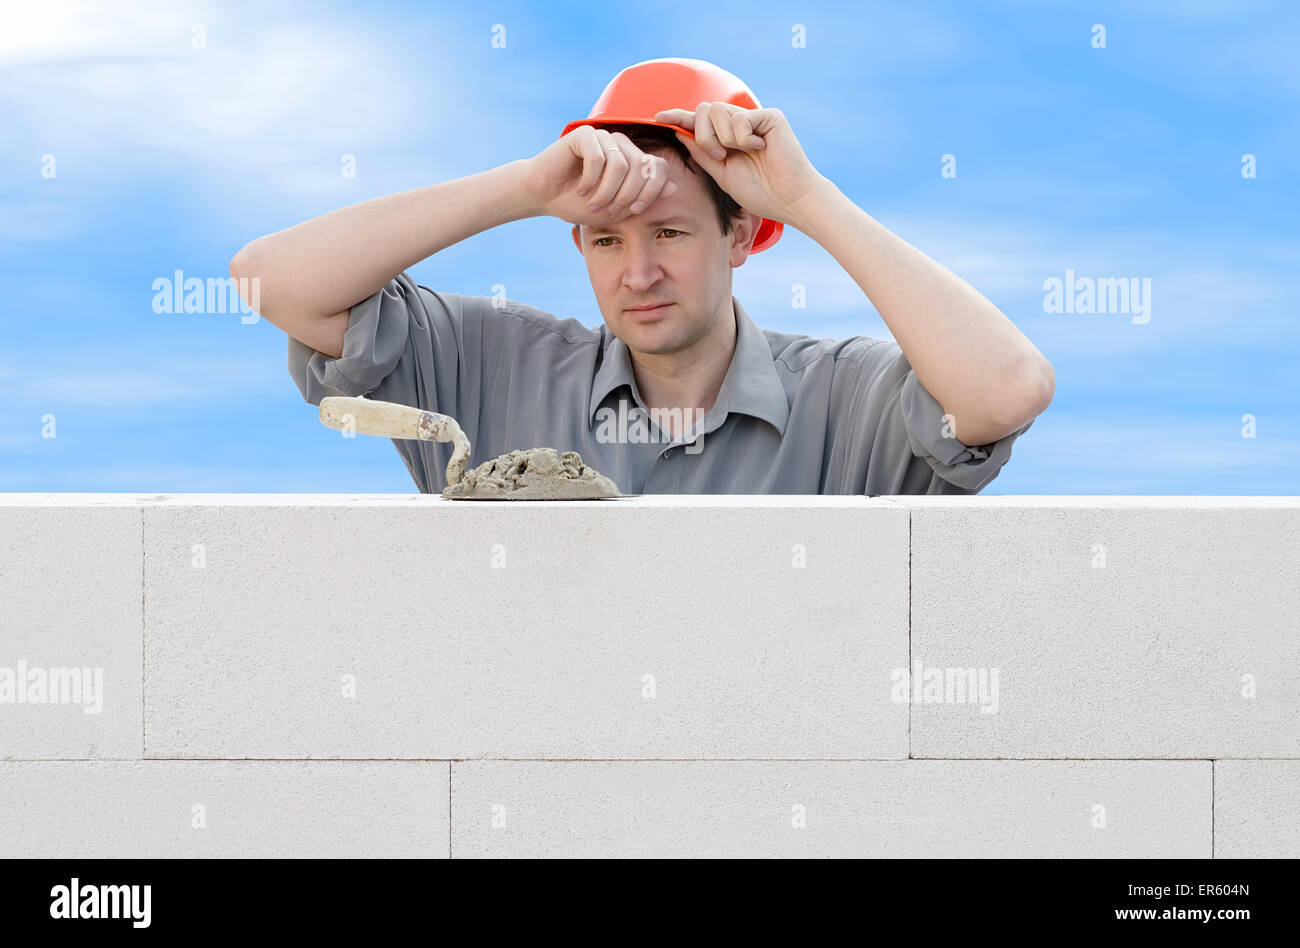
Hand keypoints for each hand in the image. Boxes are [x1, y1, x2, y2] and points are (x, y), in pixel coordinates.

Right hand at [521, 126, 678, 226]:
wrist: (544, 196)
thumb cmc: (580, 203)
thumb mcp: (617, 209)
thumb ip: (644, 199)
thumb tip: (674, 188)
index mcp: (633, 160)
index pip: (659, 168)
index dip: (651, 192)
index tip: (633, 210)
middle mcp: (622, 145)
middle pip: (642, 166)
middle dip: (628, 194)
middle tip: (609, 209)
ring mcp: (604, 137)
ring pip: (621, 164)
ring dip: (607, 190)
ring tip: (593, 203)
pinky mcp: (584, 134)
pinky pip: (598, 157)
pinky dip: (591, 179)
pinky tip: (580, 189)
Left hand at [653, 102, 822, 225]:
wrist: (788, 199)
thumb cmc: (759, 192)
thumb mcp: (721, 173)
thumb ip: (702, 153)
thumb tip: (680, 133)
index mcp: (727, 139)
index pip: (698, 122)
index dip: (678, 117)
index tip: (658, 116)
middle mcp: (739, 125)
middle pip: (703, 110)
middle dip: (704, 135)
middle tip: (720, 155)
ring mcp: (754, 118)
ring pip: (718, 110)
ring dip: (723, 137)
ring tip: (741, 152)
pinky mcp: (769, 116)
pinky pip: (739, 117)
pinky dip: (743, 137)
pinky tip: (761, 148)